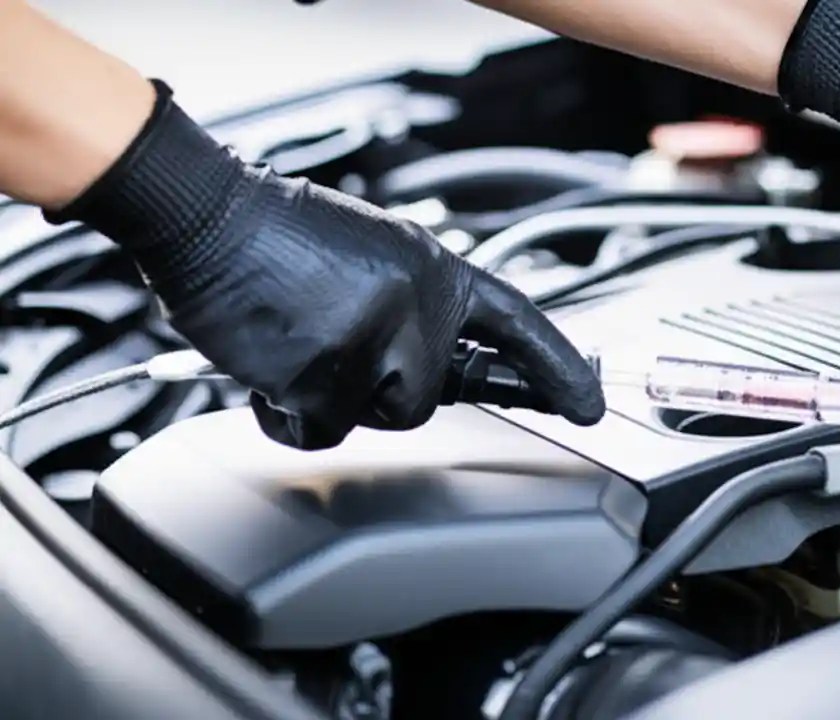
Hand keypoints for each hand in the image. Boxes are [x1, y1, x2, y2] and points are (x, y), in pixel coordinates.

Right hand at [48, 82, 603, 448]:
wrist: (209, 213)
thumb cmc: (284, 236)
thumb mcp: (377, 256)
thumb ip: (417, 309)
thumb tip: (434, 368)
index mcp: (437, 270)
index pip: (517, 324)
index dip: (558, 368)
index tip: (590, 404)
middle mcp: (417, 305)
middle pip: (426, 397)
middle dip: (380, 390)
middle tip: (335, 344)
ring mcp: (373, 340)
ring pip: (375, 416)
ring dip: (334, 400)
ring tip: (299, 342)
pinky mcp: (325, 374)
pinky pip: (322, 430)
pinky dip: (290, 413)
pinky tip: (273, 363)